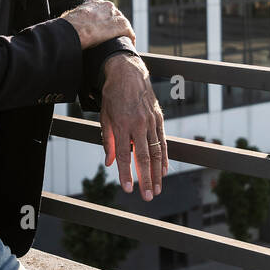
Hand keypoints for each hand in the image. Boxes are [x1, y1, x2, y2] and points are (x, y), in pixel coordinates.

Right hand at [59, 0, 135, 48]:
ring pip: (123, 24)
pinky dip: (129, 39)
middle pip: (115, 16)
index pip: (104, 11)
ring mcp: (115, 14)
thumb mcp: (71, 16)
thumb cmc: (69, 26)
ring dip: (122, 34)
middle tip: (111, 39)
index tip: (103, 30)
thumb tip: (72, 24)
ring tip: (120, 44)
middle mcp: (107, 6)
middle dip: (114, 27)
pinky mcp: (122, 25)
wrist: (75, 31)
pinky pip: (129, 32)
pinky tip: (128, 46)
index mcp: (95, 2)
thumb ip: (77, 17)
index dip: (105, 21)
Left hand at [99, 53, 166, 201]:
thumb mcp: (104, 116)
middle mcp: (138, 123)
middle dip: (145, 179)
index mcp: (121, 124)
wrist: (128, 72)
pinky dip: (164, 157)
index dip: (126, 173)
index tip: (128, 189)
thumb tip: (109, 163)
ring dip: (157, 173)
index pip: (123, 155)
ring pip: (156, 151)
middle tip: (148, 196)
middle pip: (143, 157)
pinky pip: (163, 141)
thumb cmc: (113, 95)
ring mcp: (150, 121)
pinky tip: (164, 171)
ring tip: (157, 189)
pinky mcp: (159, 118)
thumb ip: (108, 140)